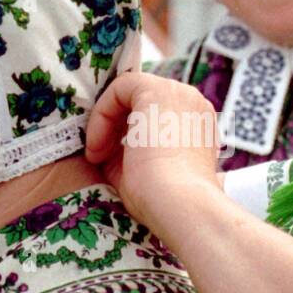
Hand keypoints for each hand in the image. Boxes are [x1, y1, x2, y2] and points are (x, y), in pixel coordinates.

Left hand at [85, 72, 222, 235]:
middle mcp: (191, 104)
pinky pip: (120, 87)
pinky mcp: (157, 90)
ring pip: (129, 93)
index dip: (125, 133)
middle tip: (99, 156)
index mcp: (195, 125)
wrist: (178, 205)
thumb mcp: (142, 173)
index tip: (110, 160)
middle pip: (141, 102)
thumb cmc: (162, 200)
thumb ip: (125, 154)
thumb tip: (101, 150)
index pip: (153, 116)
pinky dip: (102, 113)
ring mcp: (177, 93)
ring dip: (106, 121)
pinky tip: (98, 144)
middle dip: (114, 125)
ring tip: (97, 156)